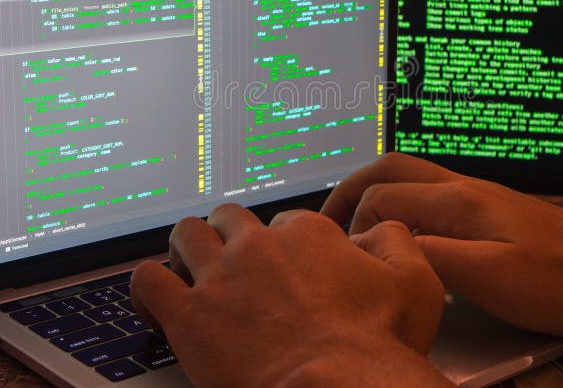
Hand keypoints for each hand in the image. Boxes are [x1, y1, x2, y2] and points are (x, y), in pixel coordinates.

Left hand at [131, 204, 451, 386]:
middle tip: (236, 261)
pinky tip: (157, 297)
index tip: (287, 265)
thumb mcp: (415, 281)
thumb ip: (396, 238)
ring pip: (186, 235)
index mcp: (306, 234)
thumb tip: (382, 223)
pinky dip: (148, 283)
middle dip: (231, 234)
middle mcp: (258, 245)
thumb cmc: (375, 344)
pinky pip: (147, 280)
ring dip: (188, 246)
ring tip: (192, 266)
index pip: (284, 220)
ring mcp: (220, 277)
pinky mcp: (189, 315)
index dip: (285, 242)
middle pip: (229, 218)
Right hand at [322, 153, 562, 336]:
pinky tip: (403, 231)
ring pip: (410, 176)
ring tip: (355, 223)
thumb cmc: (558, 278)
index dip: (355, 226)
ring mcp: (477, 194)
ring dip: (374, 193)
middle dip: (351, 188)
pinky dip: (400, 203)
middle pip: (390, 168)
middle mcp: (461, 187)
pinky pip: (429, 192)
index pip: (382, 199)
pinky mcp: (489, 208)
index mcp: (456, 200)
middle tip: (326, 219)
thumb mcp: (491, 277)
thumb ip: (433, 257)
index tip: (347, 260)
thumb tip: (387, 246)